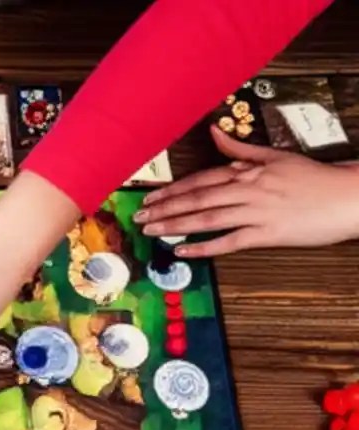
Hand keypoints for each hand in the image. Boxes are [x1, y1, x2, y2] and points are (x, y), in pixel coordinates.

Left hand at [136, 125, 358, 257]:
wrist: (348, 196)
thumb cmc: (314, 178)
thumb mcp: (276, 157)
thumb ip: (240, 149)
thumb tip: (213, 130)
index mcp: (247, 172)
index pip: (201, 180)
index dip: (172, 190)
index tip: (149, 198)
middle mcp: (247, 190)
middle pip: (197, 199)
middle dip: (165, 208)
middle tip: (139, 218)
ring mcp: (256, 212)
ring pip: (207, 219)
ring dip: (176, 225)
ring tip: (152, 232)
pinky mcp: (267, 234)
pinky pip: (229, 241)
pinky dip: (204, 247)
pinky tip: (183, 251)